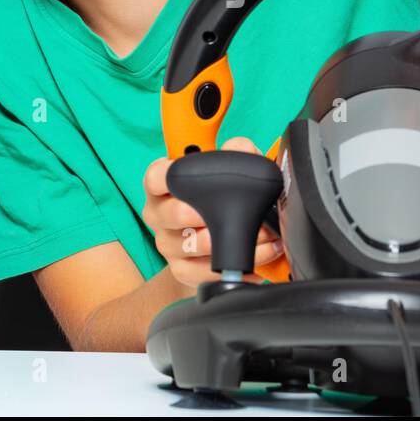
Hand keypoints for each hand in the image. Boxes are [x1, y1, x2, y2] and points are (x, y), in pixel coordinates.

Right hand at [142, 136, 283, 290]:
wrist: (215, 232)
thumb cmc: (216, 195)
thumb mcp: (227, 168)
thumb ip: (236, 151)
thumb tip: (241, 148)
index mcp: (161, 186)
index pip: (155, 178)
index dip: (172, 176)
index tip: (195, 177)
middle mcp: (158, 215)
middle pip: (175, 215)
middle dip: (215, 214)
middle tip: (241, 211)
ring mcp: (168, 244)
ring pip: (194, 245)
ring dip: (231, 241)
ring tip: (263, 233)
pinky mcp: (181, 270)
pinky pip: (205, 272)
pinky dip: (235, 266)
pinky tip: (256, 258)